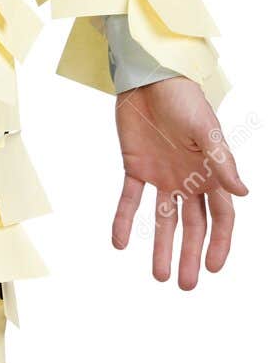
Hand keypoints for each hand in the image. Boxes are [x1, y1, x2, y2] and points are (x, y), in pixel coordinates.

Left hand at [111, 76, 247, 287]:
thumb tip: (243, 194)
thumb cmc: (184, 99)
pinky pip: (129, 200)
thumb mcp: (205, 130)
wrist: (149, 77)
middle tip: (185, 284)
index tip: (212, 267)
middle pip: (192, 225)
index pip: (220, 216)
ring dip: (161, 247)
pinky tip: (118, 243)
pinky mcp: (135, 167)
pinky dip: (124, 220)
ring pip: (163, 219)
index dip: (219, 242)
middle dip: (190, 254)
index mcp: (210, 172)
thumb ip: (222, 162)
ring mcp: (162, 175)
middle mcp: (188, 179)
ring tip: (160, 276)